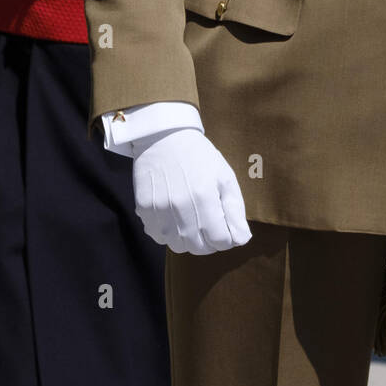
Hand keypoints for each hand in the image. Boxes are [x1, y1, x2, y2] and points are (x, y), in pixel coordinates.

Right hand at [132, 128, 251, 254]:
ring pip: (177, 246)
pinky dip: (168, 232)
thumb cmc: (200, 157)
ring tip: (191, 218)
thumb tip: (241, 240)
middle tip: (210, 224)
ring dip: (188, 239)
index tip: (225, 228)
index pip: (221, 241)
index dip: (227, 238)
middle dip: (209, 242)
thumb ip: (235, 211)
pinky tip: (173, 214)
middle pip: (199, 248)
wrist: (164, 137)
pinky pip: (158, 237)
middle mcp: (181, 207)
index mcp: (205, 197)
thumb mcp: (225, 177)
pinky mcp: (144, 210)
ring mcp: (159, 210)